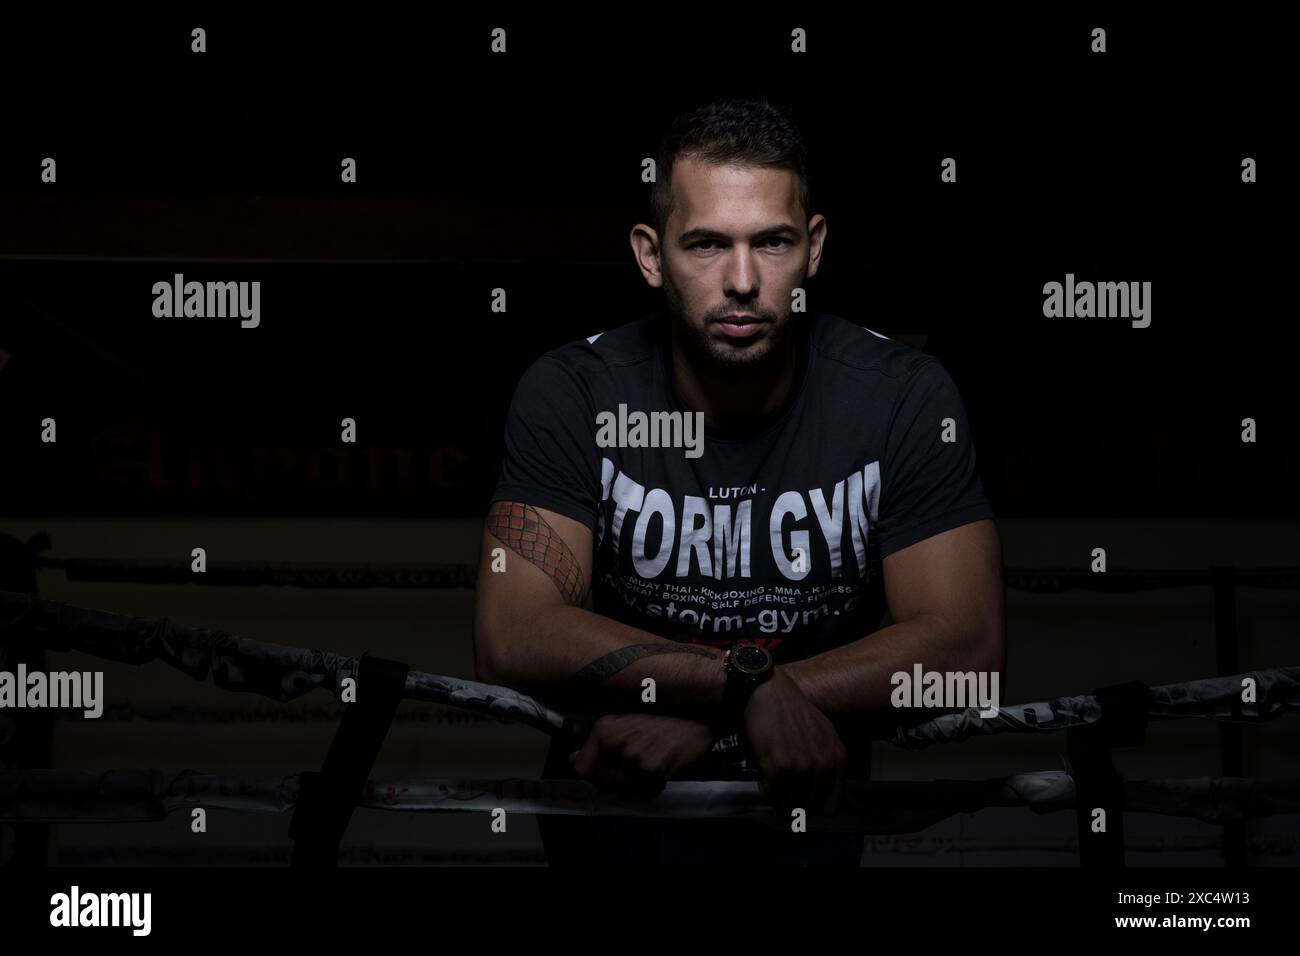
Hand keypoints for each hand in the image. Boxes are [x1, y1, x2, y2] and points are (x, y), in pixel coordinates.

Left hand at [570, 712, 718, 797]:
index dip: (589, 773)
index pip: (580, 768)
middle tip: (633, 768)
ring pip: (623, 790)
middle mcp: (615, 743)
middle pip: (601, 783)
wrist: (699, 711)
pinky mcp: (654, 770)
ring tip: (649, 763)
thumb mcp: (626, 719)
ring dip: (633, 784)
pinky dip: (651, 786)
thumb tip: (573, 758)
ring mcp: (634, 758)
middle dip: (614, 781)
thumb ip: (601, 740)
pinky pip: (644, 792)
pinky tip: (661, 767)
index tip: (599, 772)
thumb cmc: (664, 714)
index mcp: (605, 728)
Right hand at [742, 667, 845, 813]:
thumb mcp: (823, 732)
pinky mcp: (777, 767)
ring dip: (779, 796)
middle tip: (786, 788)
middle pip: (808, 807)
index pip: (831, 806)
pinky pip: (771, 795)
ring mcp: (800, 767)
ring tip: (775, 778)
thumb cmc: (791, 710)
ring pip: (789, 805)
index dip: (816, 806)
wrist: (766, 691)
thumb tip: (823, 790)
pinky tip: (765, 773)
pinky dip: (765, 789)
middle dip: (795, 802)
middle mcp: (822, 765)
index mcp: (836, 758)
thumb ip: (828, 760)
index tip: (806, 800)